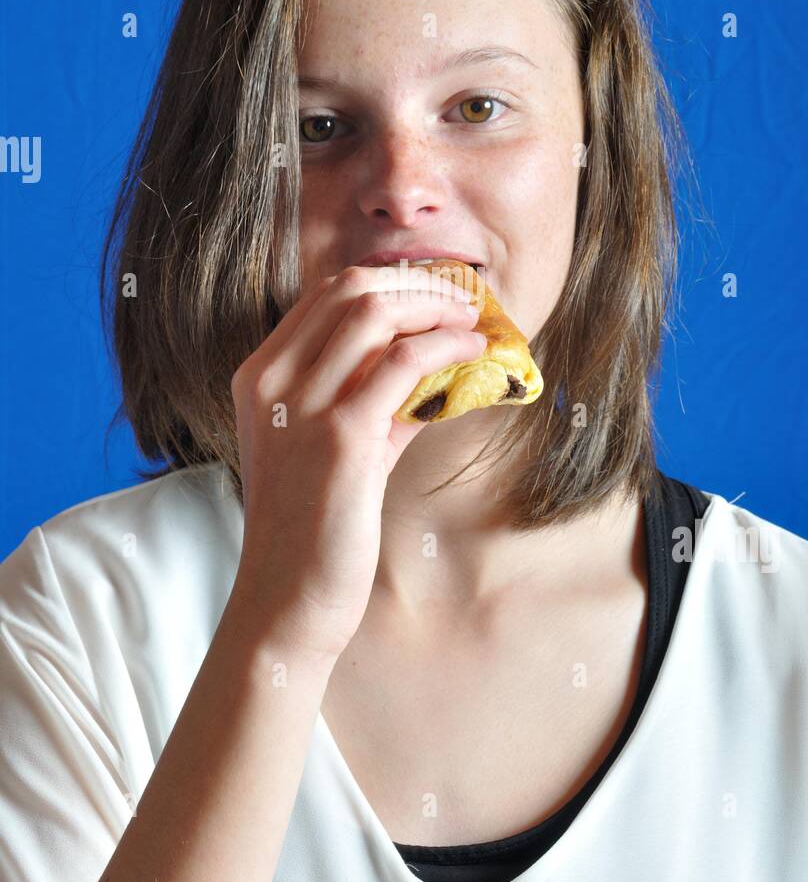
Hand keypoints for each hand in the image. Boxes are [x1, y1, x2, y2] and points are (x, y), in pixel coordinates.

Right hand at [229, 265, 486, 657]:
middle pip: (350, 288)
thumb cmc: (312, 528)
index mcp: (259, 376)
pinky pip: (403, 363)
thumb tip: (436, 365)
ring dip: (437, 308)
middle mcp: (271, 380)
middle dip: (417, 283)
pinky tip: (473, 354)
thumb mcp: (334, 448)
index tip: (436, 292)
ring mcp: (301, 406)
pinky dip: (446, 347)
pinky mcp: (341, 436)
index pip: (326, 293)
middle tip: (463, 300)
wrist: (286, 600)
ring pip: (376, 311)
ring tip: (474, 323)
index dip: (391, 281)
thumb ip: (373, 401)